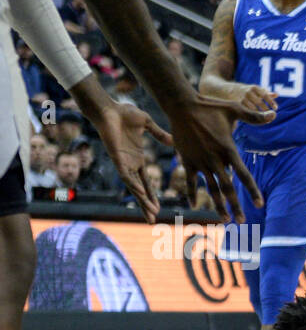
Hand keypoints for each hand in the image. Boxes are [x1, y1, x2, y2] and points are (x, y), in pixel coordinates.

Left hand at [89, 100, 171, 223]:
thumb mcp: (147, 124)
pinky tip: (142, 195)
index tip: (158, 208)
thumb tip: (173, 141)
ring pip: (134, 187)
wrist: (108, 108)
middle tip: (152, 220)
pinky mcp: (116, 158)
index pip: (146, 182)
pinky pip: (127, 176)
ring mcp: (123, 162)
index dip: (152, 195)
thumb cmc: (124, 113)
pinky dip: (134, 186)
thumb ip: (159, 134)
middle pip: (140, 190)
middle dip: (146, 205)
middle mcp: (130, 164)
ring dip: (142, 200)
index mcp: (137, 159)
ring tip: (151, 212)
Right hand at [166, 93, 273, 221]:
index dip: (253, 190)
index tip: (260, 204)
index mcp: (228, 149)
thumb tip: (274, 115)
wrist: (181, 105)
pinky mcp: (187, 161)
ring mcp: (200, 161)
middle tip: (242, 222)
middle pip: (228, 187)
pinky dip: (191, 193)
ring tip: (225, 220)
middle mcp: (215, 159)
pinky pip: (190, 181)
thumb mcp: (234, 109)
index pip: (244, 175)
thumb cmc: (210, 106)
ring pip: (211, 188)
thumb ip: (254, 117)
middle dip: (236, 205)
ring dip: (218, 205)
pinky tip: (194, 206)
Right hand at [239, 84, 277, 116]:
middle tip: (272, 116)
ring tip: (266, 119)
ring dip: (260, 114)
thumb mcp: (256, 90)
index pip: (265, 95)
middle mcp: (249, 92)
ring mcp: (243, 97)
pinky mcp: (238, 103)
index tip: (276, 108)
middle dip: (266, 110)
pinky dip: (253, 115)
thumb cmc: (247, 91)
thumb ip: (266, 93)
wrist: (230, 90)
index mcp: (255, 88)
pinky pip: (247, 111)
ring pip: (253, 108)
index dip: (271, 102)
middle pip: (259, 102)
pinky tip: (258, 119)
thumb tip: (277, 95)